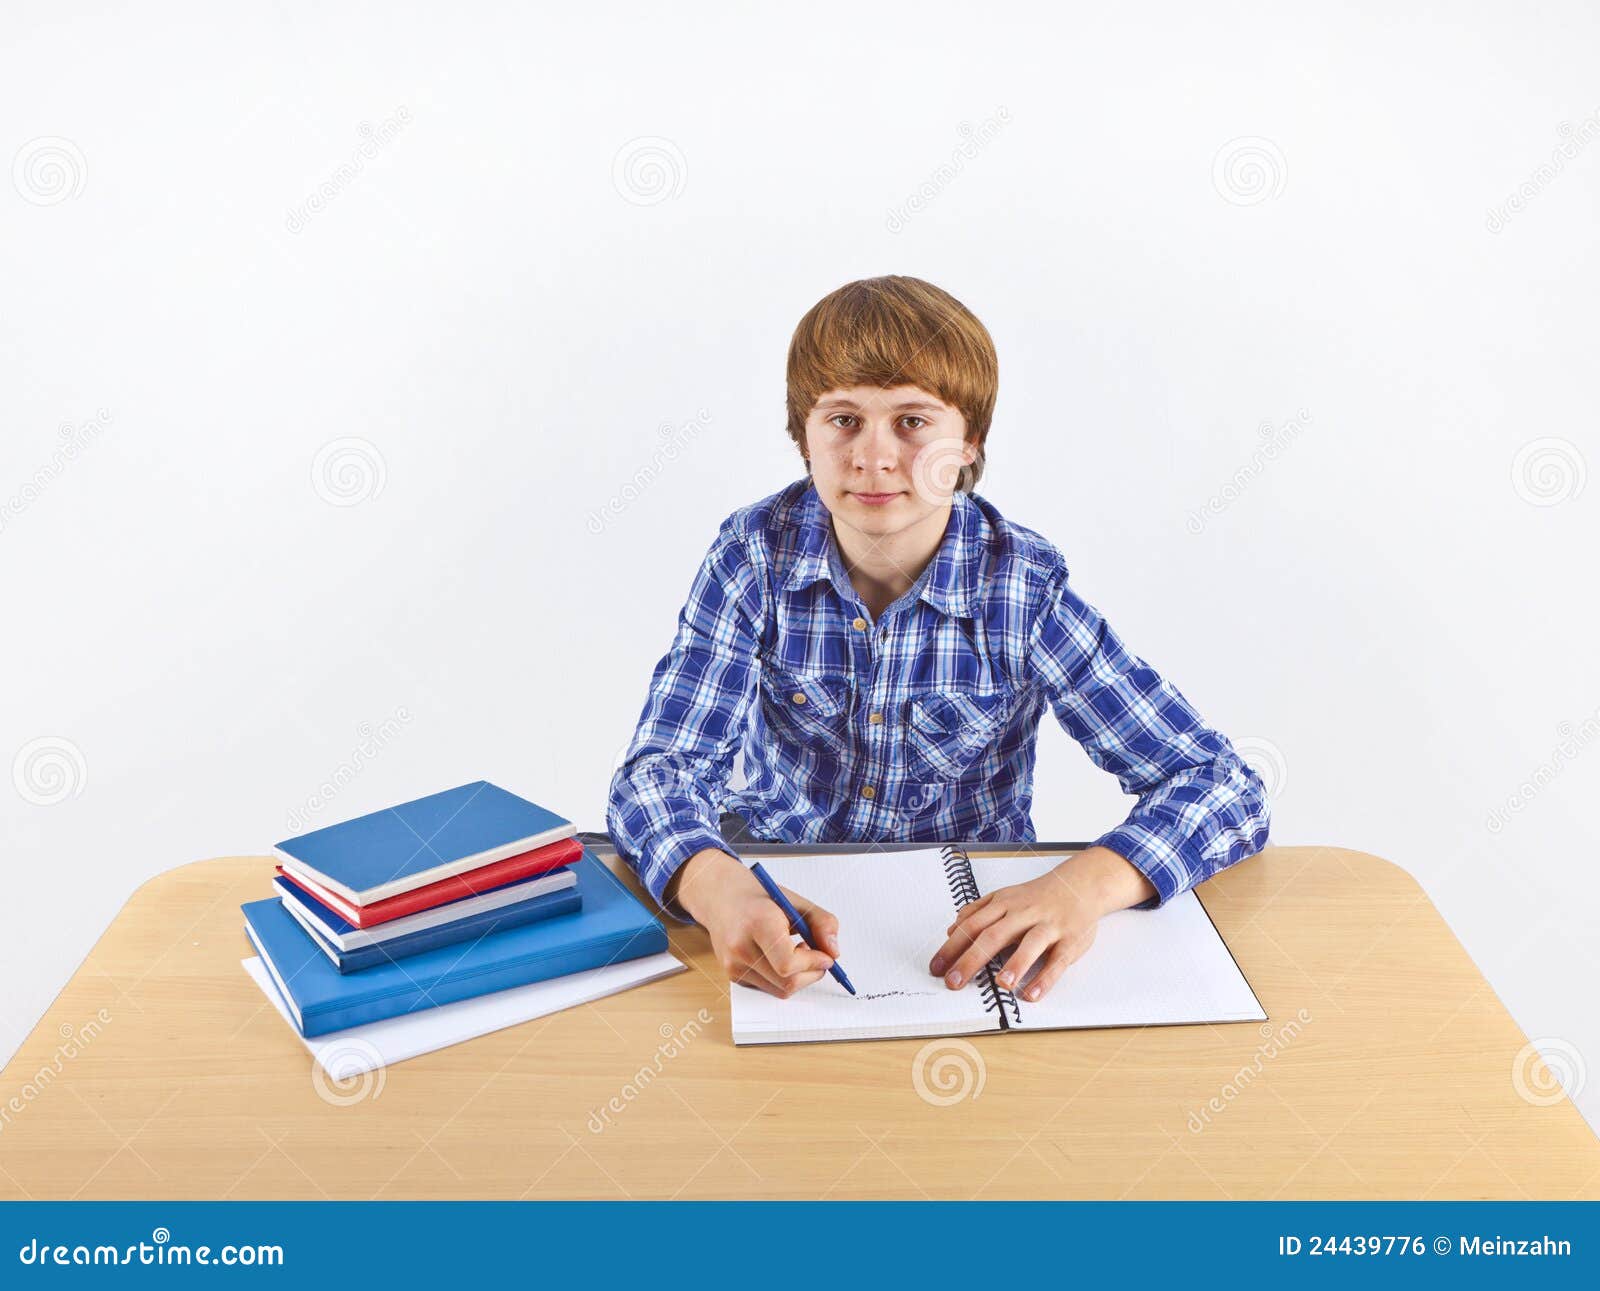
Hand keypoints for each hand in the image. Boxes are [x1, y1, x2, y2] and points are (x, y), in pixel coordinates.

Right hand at [669, 848, 840, 998]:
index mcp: (758, 923)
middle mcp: (740, 947)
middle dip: (811, 973)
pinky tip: (780, 958)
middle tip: (817, 956)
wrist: (720, 897)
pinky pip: (768, 988)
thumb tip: (833, 953)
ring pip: (780, 990)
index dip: (813, 963)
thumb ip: (822, 922)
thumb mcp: (795, 901)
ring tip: (796, 952)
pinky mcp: (732, 976)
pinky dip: (782, 978)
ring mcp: (733, 964)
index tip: (825, 956)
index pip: (788, 963)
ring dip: (798, 977)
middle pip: (787, 981)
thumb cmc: (759, 898)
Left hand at [927, 847, 1155, 1001]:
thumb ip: (977, 911)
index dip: (952, 947)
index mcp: (1004, 904)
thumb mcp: (1004, 897)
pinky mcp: (1070, 940)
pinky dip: (1045, 978)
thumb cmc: (1037, 896)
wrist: (1079, 884)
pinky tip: (1032, 993)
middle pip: (994, 935)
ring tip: (1001, 984)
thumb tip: (952, 928)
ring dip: (1016, 964)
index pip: (973, 926)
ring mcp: (1048, 926)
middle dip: (972, 959)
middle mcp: (1024, 914)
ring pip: (1031, 944)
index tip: (936, 967)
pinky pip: (1058, 961)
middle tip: (954, 982)